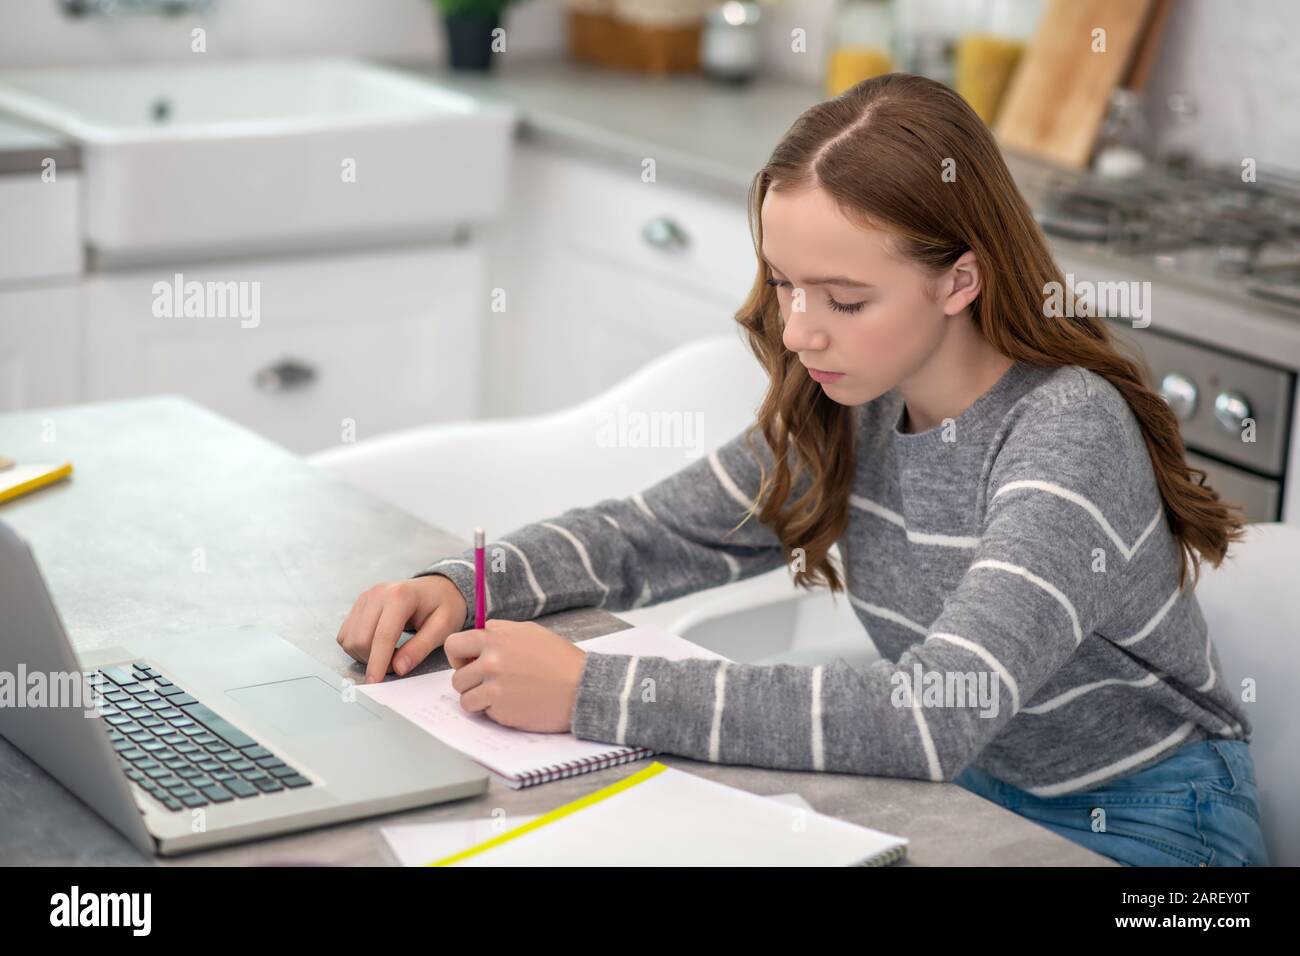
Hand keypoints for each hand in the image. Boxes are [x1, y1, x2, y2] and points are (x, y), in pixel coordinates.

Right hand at [336, 575, 467, 683]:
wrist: (437, 588)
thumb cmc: (444, 606)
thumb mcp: (443, 627)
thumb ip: (421, 648)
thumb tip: (399, 668)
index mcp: (400, 595)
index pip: (383, 636)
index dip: (378, 662)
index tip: (375, 682)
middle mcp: (378, 594)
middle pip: (362, 639)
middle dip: (375, 660)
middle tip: (398, 663)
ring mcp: (365, 598)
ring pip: (350, 639)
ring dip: (365, 655)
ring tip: (391, 653)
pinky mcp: (358, 605)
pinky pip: (346, 635)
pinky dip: (358, 647)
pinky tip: (378, 646)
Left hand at [446, 619, 586, 732]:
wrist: (581, 687)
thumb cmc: (559, 659)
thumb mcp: (530, 632)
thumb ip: (500, 630)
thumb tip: (480, 631)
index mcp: (495, 640)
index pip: (453, 645)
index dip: (458, 656)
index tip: (469, 662)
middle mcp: (491, 663)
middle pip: (457, 677)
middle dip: (469, 681)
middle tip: (487, 683)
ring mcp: (494, 689)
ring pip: (465, 699)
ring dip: (479, 699)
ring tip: (501, 695)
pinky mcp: (501, 711)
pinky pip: (483, 713)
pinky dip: (493, 711)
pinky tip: (513, 703)